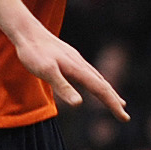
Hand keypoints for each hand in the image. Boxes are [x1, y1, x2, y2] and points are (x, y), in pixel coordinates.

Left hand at [12, 22, 127, 120]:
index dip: (113, 104)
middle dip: (115, 100)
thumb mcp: (46, 72)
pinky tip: (94, 84)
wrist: (26, 31)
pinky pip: (90, 73)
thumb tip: (79, 104)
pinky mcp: (70, 57)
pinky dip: (98, 83)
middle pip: (103, 84)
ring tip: (118, 101)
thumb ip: (62, 87)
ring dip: (108, 91)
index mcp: (78, 69)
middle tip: (124, 116)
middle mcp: (81, 64)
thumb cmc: (33, 53)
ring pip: (98, 78)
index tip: (124, 118)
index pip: (101, 90)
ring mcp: (76, 60)